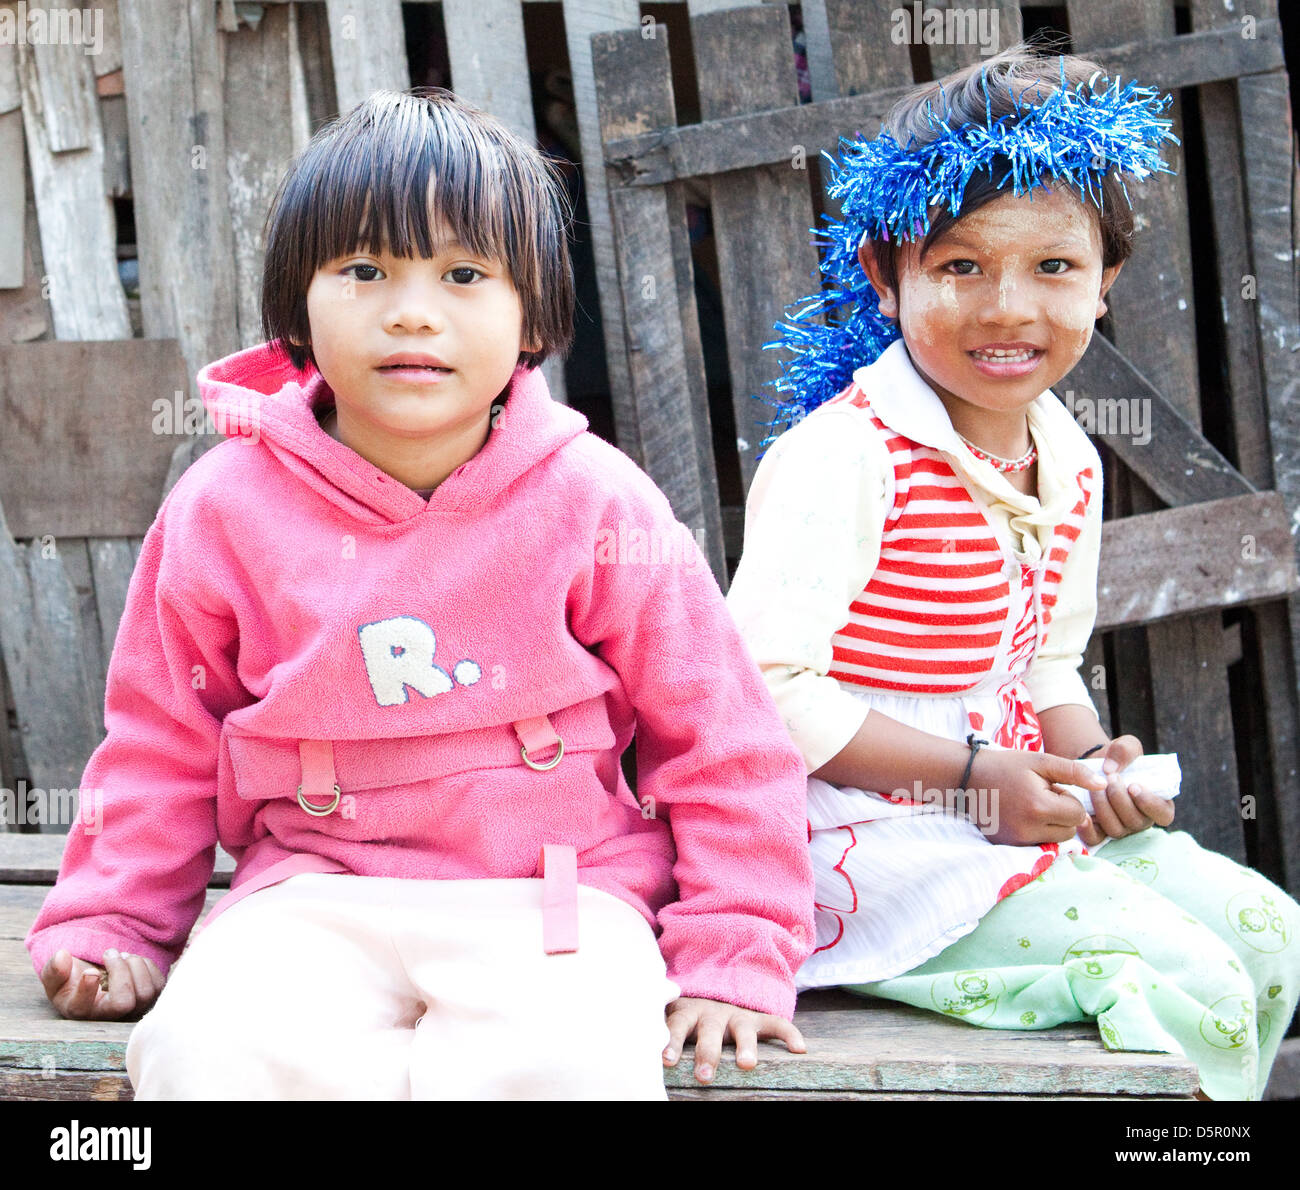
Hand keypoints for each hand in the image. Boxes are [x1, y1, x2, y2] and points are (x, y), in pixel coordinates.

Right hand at [40, 948, 165, 1020]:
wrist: (94, 979)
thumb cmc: (73, 981)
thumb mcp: (56, 978)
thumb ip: (54, 970)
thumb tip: (62, 956)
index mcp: (80, 1011)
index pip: (84, 1009)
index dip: (87, 990)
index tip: (89, 971)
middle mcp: (108, 1016)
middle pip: (124, 1002)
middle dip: (120, 971)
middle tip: (108, 953)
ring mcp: (133, 1010)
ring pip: (146, 992)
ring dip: (134, 965)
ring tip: (121, 956)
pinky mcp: (150, 999)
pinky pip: (158, 983)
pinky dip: (147, 966)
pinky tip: (132, 961)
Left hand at [662, 996, 804, 1083]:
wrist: (717, 982)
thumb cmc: (686, 1012)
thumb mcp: (668, 1013)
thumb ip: (653, 1023)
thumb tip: (617, 1042)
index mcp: (686, 1013)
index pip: (676, 1028)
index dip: (670, 1042)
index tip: (665, 1060)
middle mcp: (711, 1014)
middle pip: (709, 1034)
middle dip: (706, 1054)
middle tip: (704, 1075)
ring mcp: (737, 1015)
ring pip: (743, 1030)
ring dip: (746, 1047)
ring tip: (747, 1065)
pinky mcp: (759, 1017)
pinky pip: (777, 1023)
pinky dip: (789, 1035)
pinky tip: (800, 1048)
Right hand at [972, 747, 1105, 845]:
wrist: (968, 778)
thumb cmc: (1007, 766)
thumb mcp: (1041, 762)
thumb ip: (1074, 772)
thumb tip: (1104, 785)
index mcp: (1039, 807)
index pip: (1077, 814)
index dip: (1068, 799)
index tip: (1050, 788)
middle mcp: (1028, 830)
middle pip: (1069, 831)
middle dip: (1062, 814)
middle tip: (1041, 797)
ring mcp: (1017, 842)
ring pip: (1055, 840)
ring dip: (1051, 825)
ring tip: (1032, 806)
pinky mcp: (1009, 847)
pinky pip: (1038, 845)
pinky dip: (1037, 833)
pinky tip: (1023, 817)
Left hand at [1078, 735, 1173, 846]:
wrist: (1092, 767)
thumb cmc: (1117, 759)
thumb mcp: (1125, 746)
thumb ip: (1125, 750)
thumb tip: (1111, 769)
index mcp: (1156, 803)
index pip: (1164, 815)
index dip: (1151, 804)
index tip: (1134, 786)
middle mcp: (1140, 819)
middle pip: (1137, 822)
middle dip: (1121, 800)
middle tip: (1110, 779)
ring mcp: (1121, 827)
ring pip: (1116, 830)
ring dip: (1105, 809)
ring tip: (1095, 788)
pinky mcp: (1099, 831)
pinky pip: (1095, 839)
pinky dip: (1088, 829)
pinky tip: (1082, 814)